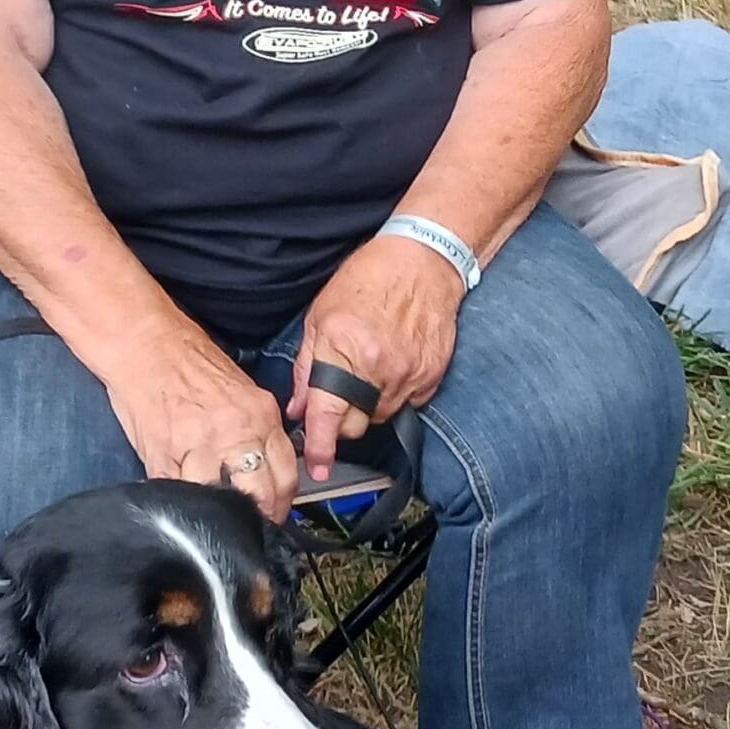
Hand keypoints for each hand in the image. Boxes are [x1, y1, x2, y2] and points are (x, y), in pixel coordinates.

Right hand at [98, 325, 298, 520]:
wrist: (146, 345)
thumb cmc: (190, 364)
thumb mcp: (241, 390)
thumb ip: (258, 428)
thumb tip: (266, 468)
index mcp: (260, 415)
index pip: (287, 473)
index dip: (282, 503)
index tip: (275, 514)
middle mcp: (235, 432)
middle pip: (260, 494)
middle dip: (259, 517)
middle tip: (252, 528)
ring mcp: (199, 447)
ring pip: (221, 503)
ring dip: (220, 519)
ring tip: (217, 523)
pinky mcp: (163, 458)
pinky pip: (178, 496)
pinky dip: (183, 508)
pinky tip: (186, 510)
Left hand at [291, 233, 464, 477]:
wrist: (424, 261)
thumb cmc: (369, 279)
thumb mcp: (321, 315)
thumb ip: (306, 366)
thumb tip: (298, 407)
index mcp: (343, 350)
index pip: (327, 413)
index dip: (319, 446)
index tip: (316, 467)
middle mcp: (377, 368)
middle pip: (354, 425)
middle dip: (341, 421)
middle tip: (338, 398)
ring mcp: (408, 375)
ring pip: (379, 417)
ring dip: (368, 406)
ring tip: (369, 369)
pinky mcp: (431, 377)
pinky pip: (406, 404)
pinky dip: (395, 394)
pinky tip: (392, 365)